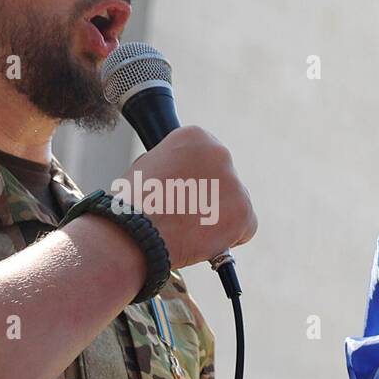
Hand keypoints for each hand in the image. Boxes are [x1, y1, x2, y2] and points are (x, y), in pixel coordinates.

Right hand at [108, 125, 257, 269]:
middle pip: (225, 180)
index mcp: (195, 137)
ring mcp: (234, 182)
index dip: (196, 182)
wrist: (136, 232)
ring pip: (235, 205)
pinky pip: (245, 227)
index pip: (209, 159)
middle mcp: (220, 152)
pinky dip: (229, 238)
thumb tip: (183, 179)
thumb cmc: (133, 205)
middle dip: (211, 199)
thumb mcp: (148, 167)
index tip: (184, 196)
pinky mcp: (244, 211)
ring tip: (189, 232)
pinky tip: (204, 241)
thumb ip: (174, 167)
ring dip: (219, 219)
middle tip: (190, 217)